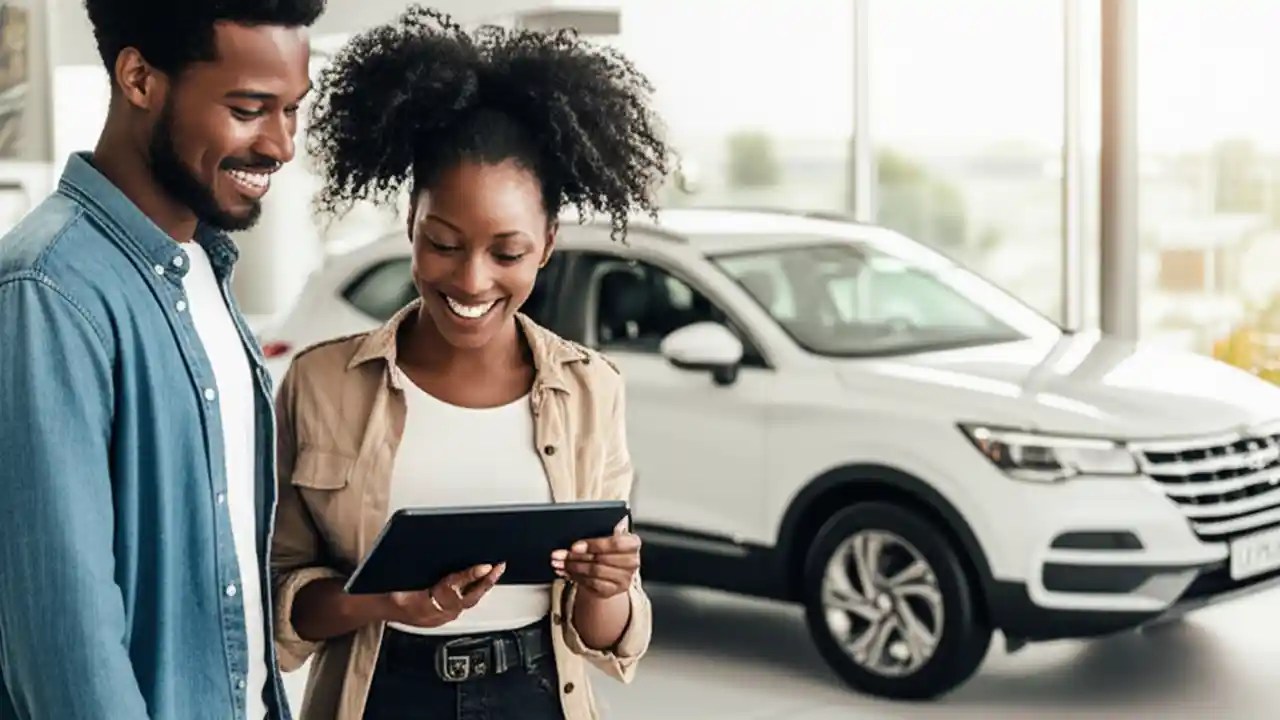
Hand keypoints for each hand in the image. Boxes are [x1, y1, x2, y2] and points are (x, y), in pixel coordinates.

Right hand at [381, 562, 504, 627]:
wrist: (378, 607)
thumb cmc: (384, 590)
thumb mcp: (393, 575)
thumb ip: (408, 562)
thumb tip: (423, 544)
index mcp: (421, 604)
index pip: (450, 589)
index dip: (468, 576)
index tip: (484, 566)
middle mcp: (433, 615)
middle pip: (466, 598)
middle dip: (485, 582)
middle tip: (498, 566)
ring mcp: (440, 618)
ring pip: (468, 602)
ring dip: (484, 586)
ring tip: (497, 569)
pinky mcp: (443, 617)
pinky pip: (464, 605)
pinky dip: (476, 592)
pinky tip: (484, 580)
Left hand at [551, 519, 640, 598]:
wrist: (611, 569)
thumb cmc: (607, 549)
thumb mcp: (605, 537)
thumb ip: (595, 534)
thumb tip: (574, 539)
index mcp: (633, 543)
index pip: (615, 543)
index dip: (594, 545)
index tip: (574, 546)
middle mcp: (632, 561)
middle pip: (601, 559)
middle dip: (576, 557)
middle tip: (559, 555)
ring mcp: (624, 578)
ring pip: (595, 572)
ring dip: (573, 568)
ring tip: (560, 563)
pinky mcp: (614, 590)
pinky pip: (592, 584)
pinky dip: (576, 577)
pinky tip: (567, 572)